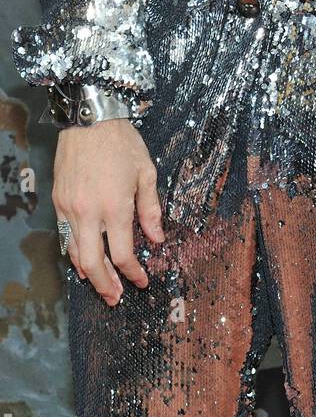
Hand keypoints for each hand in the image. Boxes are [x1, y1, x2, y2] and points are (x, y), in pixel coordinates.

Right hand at [52, 119, 165, 305]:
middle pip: (94, 263)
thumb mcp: (147, 172)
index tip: (142, 280)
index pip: (122, 254)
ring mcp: (70, 208)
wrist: (90, 118)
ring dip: (87, 273)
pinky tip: (83, 259)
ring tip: (99, 286)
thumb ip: (150, 209)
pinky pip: (65, 236)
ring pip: (74, 253)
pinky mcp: (59, 202)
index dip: (133, 272)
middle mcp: (89, 213)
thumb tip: (157, 238)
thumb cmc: (122, 142)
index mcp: (115, 207)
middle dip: (105, 285)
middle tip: (115, 298)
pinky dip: (74, 252)